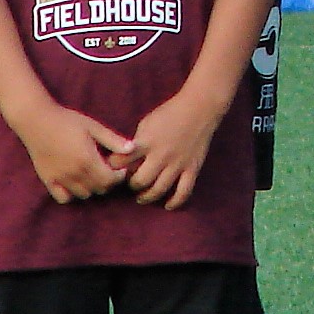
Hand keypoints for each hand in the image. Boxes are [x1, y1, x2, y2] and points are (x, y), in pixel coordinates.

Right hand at [11, 102, 133, 203]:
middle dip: (108, 182)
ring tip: (92, 173)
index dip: (119, 176)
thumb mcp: (93, 126)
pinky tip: (75, 181)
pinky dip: (72, 194)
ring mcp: (61, 179)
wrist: (36, 120)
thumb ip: (113, 139)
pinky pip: (64, 198)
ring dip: (92, 187)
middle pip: (99, 189)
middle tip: (107, 170)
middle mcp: (75, 174)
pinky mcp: (48, 181)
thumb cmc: (67, 120)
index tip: (119, 167)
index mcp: (88, 160)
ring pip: (84, 195)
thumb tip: (133, 148)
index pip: (110, 180)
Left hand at [120, 88, 227, 207]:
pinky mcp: (192, 168)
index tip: (114, 170)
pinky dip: (174, 202)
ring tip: (142, 197)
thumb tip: (126, 161)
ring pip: (159, 190)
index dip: (114, 168)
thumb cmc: (169, 113)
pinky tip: (167, 205)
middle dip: (132, 185)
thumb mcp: (146, 123)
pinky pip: (183, 192)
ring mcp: (178, 164)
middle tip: (132, 184)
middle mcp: (161, 155)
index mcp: (146, 142)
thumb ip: (137, 143)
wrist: (199, 108)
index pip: (121, 161)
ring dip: (147, 197)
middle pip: (140, 181)